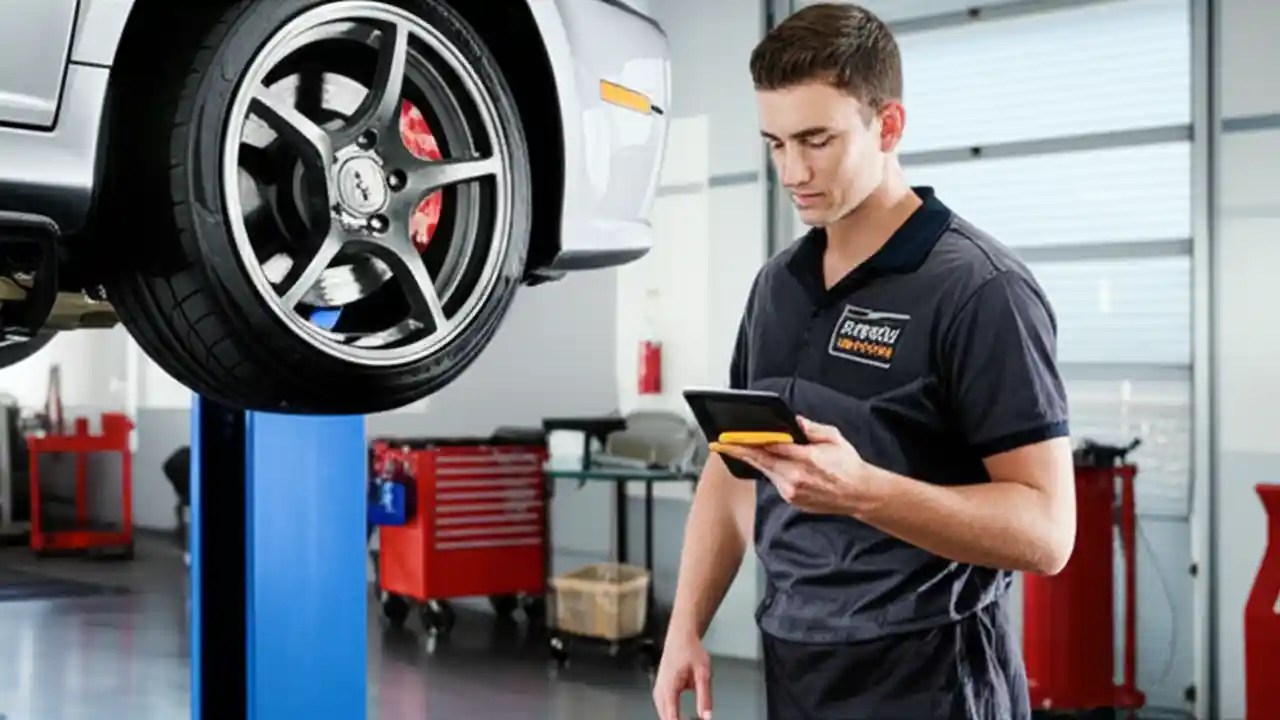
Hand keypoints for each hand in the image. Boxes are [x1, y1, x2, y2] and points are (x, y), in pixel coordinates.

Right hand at [652, 629, 711, 719]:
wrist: (681, 637)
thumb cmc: (690, 651)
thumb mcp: (703, 673)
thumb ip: (705, 697)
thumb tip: (707, 716)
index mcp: (669, 687)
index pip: (672, 718)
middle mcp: (660, 691)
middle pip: (666, 719)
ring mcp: (658, 691)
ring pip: (664, 716)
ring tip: (695, 719)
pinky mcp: (660, 691)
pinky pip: (665, 710)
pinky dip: (674, 716)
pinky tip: (686, 717)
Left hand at [711, 416, 877, 515]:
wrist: (860, 495)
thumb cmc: (849, 465)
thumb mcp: (833, 438)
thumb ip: (811, 428)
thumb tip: (793, 422)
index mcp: (805, 459)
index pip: (768, 448)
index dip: (745, 443)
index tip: (728, 438)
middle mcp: (795, 478)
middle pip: (760, 462)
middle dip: (740, 451)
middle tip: (721, 443)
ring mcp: (792, 492)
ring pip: (766, 472)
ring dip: (758, 460)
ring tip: (745, 448)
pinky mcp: (792, 500)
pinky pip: (776, 482)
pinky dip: (773, 472)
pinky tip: (776, 464)